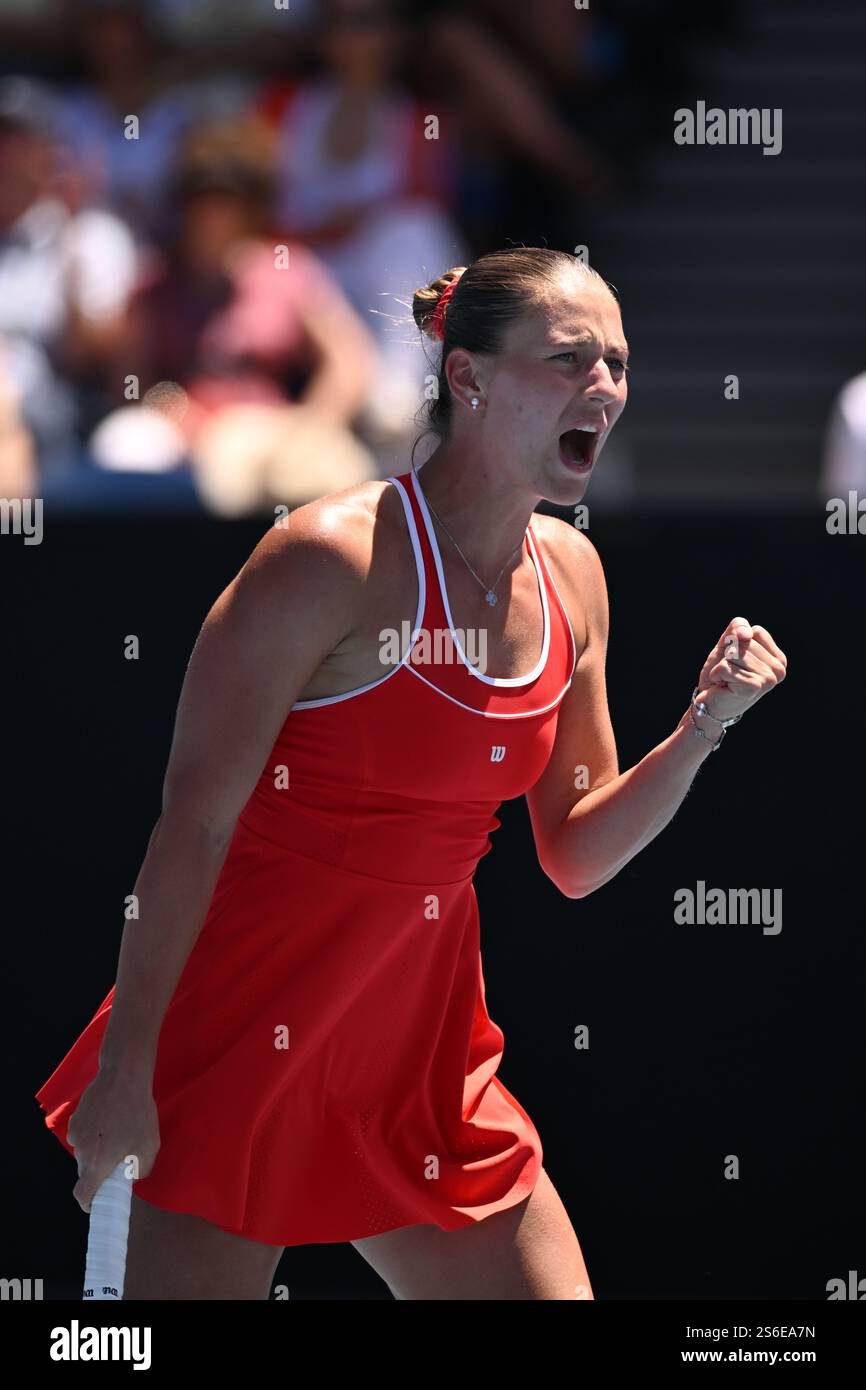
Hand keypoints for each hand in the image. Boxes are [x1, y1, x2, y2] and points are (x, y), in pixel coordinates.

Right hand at [67, 1067, 159, 1214]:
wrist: (123, 1077)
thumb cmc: (138, 1113)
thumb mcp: (150, 1146)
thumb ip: (141, 1170)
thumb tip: (132, 1175)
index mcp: (97, 1163)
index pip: (82, 1194)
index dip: (89, 1204)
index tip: (96, 1204)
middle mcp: (81, 1151)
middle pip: (85, 1172)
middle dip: (100, 1172)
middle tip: (119, 1159)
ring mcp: (75, 1133)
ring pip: (84, 1153)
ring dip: (97, 1151)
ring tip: (117, 1133)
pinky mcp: (75, 1118)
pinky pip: (82, 1135)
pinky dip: (93, 1135)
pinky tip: (109, 1120)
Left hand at [695, 617, 787, 725]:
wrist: (710, 704)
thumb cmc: (721, 674)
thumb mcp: (728, 645)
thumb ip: (738, 628)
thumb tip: (746, 634)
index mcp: (778, 658)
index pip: (755, 631)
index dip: (737, 642)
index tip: (736, 662)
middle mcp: (779, 669)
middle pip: (745, 641)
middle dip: (728, 655)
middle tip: (730, 674)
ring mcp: (769, 678)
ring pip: (735, 653)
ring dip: (722, 665)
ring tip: (728, 680)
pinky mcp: (754, 686)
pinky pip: (726, 666)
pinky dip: (717, 674)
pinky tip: (724, 686)